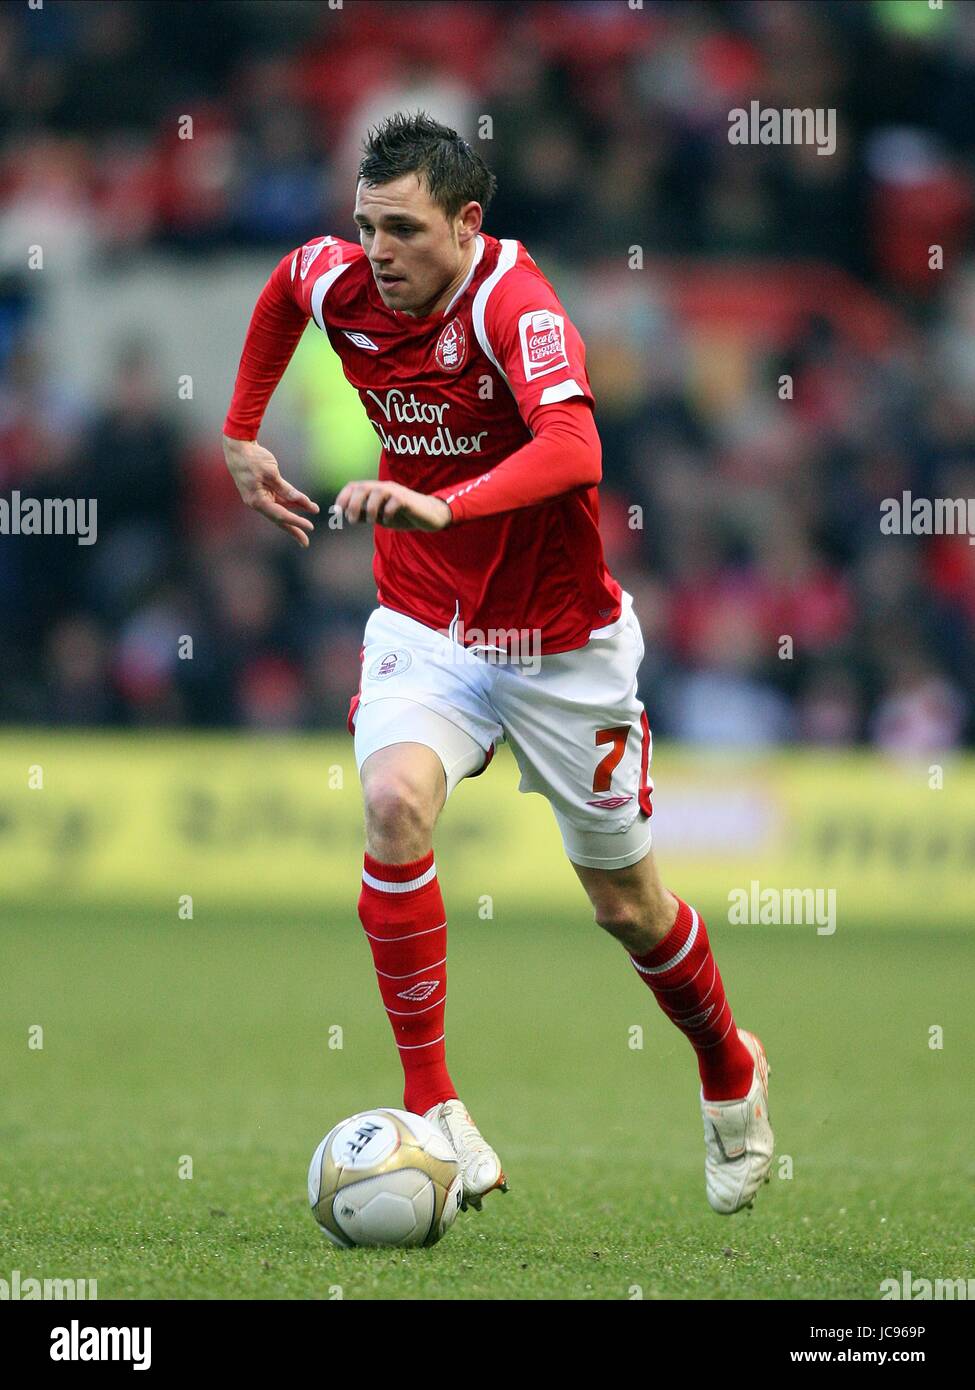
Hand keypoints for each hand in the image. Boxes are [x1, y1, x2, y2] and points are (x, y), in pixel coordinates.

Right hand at [222, 435, 318, 546]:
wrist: (238, 448)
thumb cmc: (253, 459)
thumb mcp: (271, 473)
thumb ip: (286, 489)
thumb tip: (302, 501)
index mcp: (257, 501)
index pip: (281, 515)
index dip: (296, 522)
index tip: (310, 527)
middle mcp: (257, 502)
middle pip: (279, 519)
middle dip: (293, 530)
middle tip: (305, 543)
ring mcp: (259, 497)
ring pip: (281, 509)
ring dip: (295, 512)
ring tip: (311, 517)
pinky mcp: (262, 491)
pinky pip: (278, 499)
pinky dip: (290, 502)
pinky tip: (303, 504)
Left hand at [335, 479, 452, 530]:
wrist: (427, 515)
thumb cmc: (402, 515)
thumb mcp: (379, 516)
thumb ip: (365, 514)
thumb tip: (346, 515)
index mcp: (374, 490)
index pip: (354, 487)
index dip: (343, 497)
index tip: (337, 512)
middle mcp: (383, 487)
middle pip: (363, 487)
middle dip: (353, 504)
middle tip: (352, 520)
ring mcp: (396, 492)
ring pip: (378, 492)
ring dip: (370, 508)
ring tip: (372, 521)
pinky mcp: (407, 500)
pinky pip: (394, 503)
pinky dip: (388, 513)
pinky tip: (388, 520)